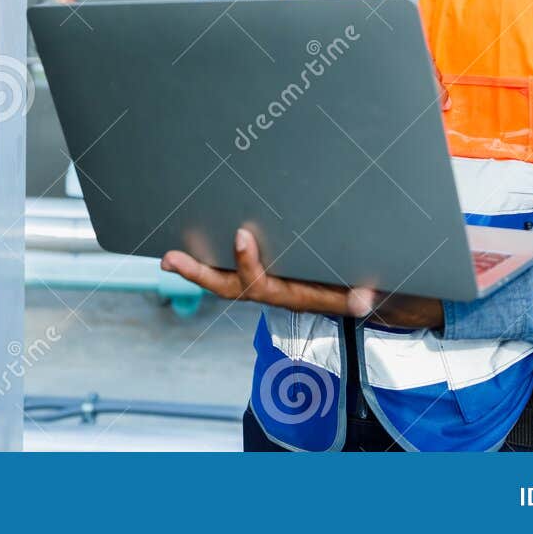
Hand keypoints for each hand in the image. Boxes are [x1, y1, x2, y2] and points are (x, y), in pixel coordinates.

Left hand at [160, 228, 443, 330]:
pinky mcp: (261, 270)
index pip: (261, 284)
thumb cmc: (355, 289)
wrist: (357, 298)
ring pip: (223, 279)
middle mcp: (269, 290)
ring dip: (195, 267)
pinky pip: (230, 268)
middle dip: (198, 274)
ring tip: (167, 256)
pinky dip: (209, 257)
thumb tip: (365, 299)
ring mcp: (261, 281)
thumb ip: (359, 296)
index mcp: (289, 295)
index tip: (241, 235)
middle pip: (227, 287)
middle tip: (169, 259)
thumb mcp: (359, 292)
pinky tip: (191, 239)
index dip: (247, 263)